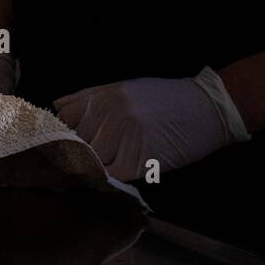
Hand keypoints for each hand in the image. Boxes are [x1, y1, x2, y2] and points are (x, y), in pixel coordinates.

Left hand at [54, 68, 251, 181]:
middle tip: (96, 158)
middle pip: (76, 145)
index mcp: (100, 97)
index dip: (63, 136)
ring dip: (100, 166)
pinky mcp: (138, 158)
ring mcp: (122, 136)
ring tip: (116, 161)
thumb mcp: (124, 88)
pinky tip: (127, 168)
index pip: (63, 123)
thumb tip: (55, 108)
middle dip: (81, 154)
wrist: (208, 107)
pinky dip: (115, 176)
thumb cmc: (165, 99)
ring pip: (92, 162)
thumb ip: (87, 98)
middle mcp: (107, 114)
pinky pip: (113, 175)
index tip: (65, 146)